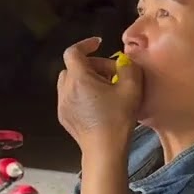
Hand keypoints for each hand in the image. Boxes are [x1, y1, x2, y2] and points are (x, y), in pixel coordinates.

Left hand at [56, 38, 142, 152]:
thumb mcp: (131, 88)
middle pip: (73, 67)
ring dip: (86, 78)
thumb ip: (128, 67)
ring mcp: (62, 104)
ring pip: (70, 81)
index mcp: (79, 79)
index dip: (86, 44)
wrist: (103, 148)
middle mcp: (65, 89)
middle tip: (112, 74)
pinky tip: (98, 103)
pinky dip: (81, 92)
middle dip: (93, 65)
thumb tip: (123, 62)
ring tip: (106, 88)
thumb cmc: (117, 118)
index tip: (99, 44)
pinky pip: (69, 96)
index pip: (73, 52)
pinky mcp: (63, 116)